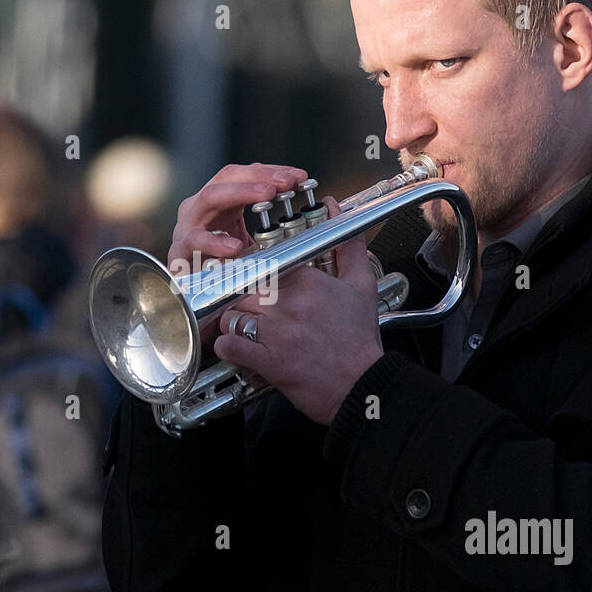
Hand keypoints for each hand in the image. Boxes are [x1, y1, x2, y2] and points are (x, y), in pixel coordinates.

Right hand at [167, 162, 308, 350]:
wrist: (197, 308)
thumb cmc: (228, 272)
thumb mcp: (254, 245)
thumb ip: (275, 228)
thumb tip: (317, 216)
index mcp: (219, 204)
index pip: (244, 174)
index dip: (272, 172)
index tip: (300, 177)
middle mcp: (200, 209)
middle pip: (226, 179)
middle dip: (258, 178)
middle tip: (286, 183)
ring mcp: (187, 228)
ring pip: (208, 199)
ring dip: (239, 193)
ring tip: (267, 196)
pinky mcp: (179, 254)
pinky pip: (194, 242)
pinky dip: (215, 243)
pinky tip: (236, 247)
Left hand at [214, 198, 384, 426]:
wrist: (364, 384)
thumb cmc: (359, 337)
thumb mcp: (361, 284)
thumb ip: (347, 244)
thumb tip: (335, 207)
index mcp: (307, 280)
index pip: (263, 260)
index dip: (254, 269)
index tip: (257, 280)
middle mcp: (288, 302)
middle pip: (242, 286)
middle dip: (241, 295)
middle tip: (248, 305)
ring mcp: (276, 332)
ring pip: (231, 312)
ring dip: (233, 319)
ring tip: (245, 326)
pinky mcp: (268, 361)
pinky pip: (229, 345)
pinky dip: (227, 347)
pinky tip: (239, 348)